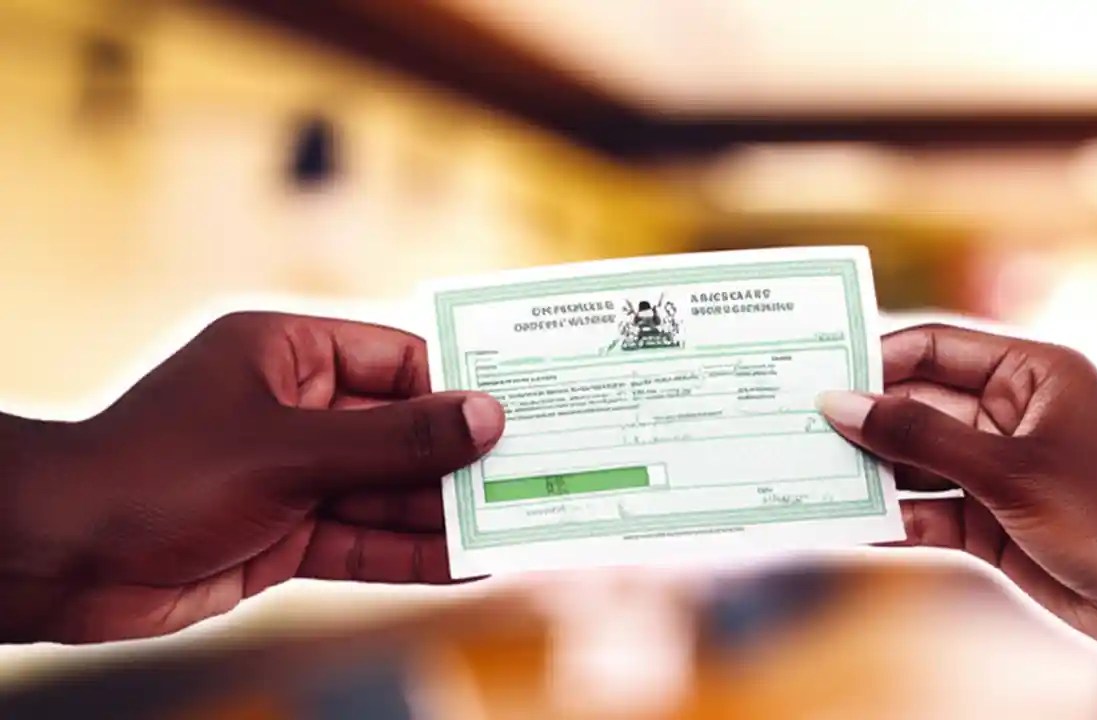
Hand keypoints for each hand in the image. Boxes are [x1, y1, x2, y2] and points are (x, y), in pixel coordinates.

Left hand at [0, 312, 504, 642]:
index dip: (462, 385)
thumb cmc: (160, 472)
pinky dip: (409, 555)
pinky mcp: (284, 536)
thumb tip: (486, 417)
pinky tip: (467, 564)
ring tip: (517, 524)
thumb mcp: (290, 450)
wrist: (57, 558)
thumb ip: (394, 441)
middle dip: (461, 459)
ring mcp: (291, 476)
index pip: (398, 359)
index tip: (525, 408)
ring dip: (444, 514)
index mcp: (289, 354)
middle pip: (401, 431)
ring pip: (387, 493)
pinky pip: (361, 541)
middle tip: (537, 473)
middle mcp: (296, 410)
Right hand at [819, 325, 1096, 705]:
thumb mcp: (1007, 470)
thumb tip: (840, 404)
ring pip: (917, 460)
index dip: (879, 359)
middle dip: (866, 420)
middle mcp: (1012, 414)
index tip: (819, 375)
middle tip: (797, 428)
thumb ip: (918, 437)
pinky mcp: (991, 520)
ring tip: (808, 475)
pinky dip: (894, 518)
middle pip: (920, 405)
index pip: (938, 347)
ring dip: (872, 472)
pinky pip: (929, 510)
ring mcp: (999, 468)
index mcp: (1032, 373)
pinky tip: (850, 525)